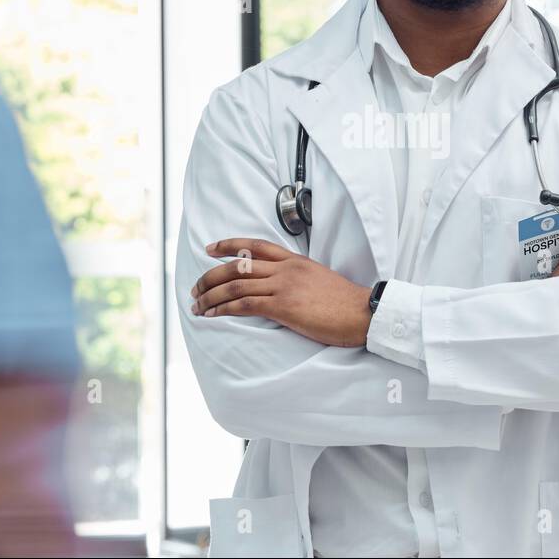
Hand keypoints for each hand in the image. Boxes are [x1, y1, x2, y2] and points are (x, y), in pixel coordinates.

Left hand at [190, 238, 372, 346]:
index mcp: (295, 260)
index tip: (210, 248)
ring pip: (236, 285)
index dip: (229, 244)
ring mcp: (284, 286)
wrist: (363, 313)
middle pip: (238, 266)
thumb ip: (298, 278)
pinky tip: (213, 314)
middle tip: (195, 287)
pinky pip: (244, 304)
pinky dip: (223, 308)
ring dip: (211, 295)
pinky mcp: (284, 306)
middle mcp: (286, 269)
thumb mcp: (319, 279)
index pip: (256, 246)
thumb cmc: (344, 303)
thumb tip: (280, 287)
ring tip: (197, 305)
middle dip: (211, 276)